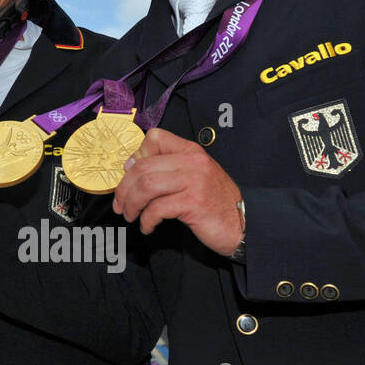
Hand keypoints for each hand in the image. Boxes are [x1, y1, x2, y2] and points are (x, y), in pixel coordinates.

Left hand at [113, 127, 243, 256]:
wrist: (244, 226)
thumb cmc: (215, 203)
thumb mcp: (194, 177)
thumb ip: (169, 168)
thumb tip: (131, 164)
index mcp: (191, 151)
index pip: (155, 138)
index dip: (136, 155)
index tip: (129, 174)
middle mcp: (193, 162)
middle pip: (143, 166)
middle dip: (124, 188)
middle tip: (120, 205)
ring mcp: (194, 181)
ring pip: (146, 186)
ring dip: (131, 204)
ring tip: (130, 215)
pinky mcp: (194, 203)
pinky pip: (157, 208)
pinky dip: (147, 220)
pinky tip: (147, 226)